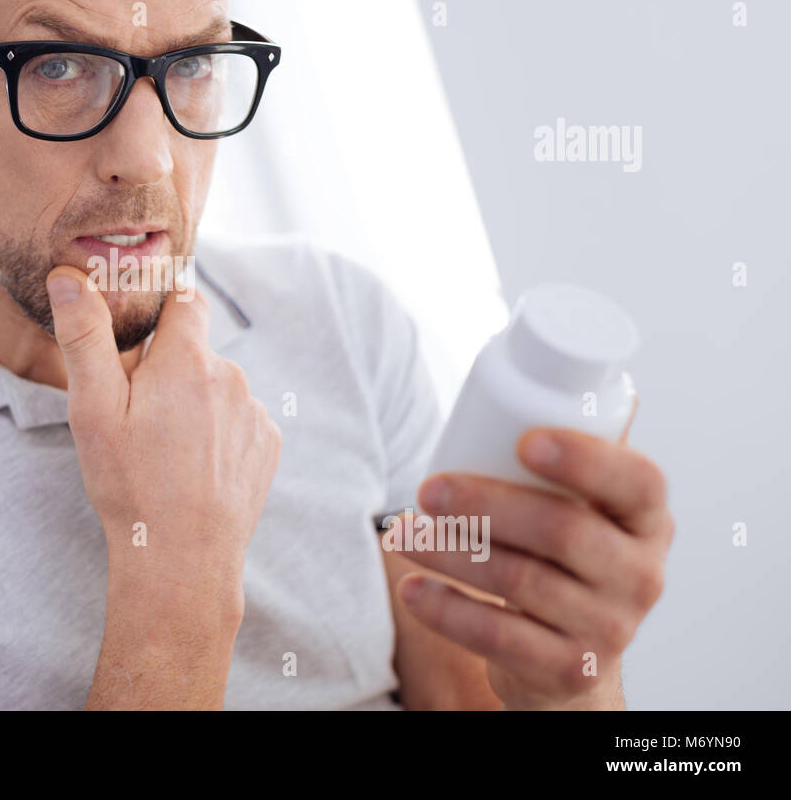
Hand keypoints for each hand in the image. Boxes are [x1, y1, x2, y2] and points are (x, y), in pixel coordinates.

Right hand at [46, 266, 281, 601]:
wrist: (182, 561)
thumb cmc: (131, 485)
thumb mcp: (94, 410)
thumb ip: (85, 338)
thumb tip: (70, 278)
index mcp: (187, 360)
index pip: (185, 298)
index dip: (162, 306)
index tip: (141, 329)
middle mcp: (231, 376)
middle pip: (195, 350)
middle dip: (169, 369)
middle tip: (136, 414)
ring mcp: (254, 412)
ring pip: (216, 387)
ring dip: (193, 403)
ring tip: (164, 450)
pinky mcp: (268, 445)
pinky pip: (238, 420)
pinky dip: (217, 433)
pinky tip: (192, 468)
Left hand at [388, 427, 673, 708]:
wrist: (569, 658)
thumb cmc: (565, 559)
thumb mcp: (589, 509)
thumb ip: (583, 453)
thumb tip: (579, 375)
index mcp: (648, 520)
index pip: (637, 482)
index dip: (585, 459)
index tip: (523, 440)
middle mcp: (641, 575)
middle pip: (563, 531)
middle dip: (485, 504)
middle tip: (426, 488)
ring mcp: (609, 628)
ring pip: (521, 583)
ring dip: (450, 552)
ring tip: (400, 533)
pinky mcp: (568, 672)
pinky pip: (502, 640)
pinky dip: (448, 611)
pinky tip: (412, 589)